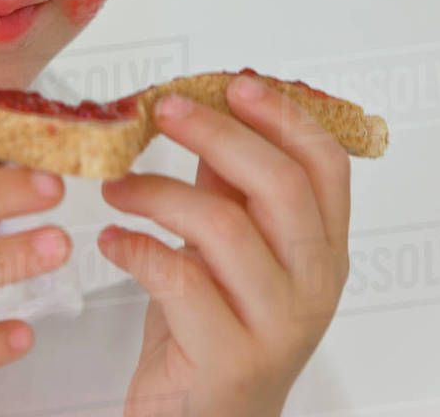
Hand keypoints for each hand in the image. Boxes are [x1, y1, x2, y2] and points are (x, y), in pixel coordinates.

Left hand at [97, 75, 350, 416]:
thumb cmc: (212, 336)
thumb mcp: (227, 253)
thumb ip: (227, 190)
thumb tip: (206, 113)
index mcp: (323, 250)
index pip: (326, 164)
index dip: (284, 114)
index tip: (235, 82)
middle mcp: (315, 284)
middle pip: (279, 183)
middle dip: (216, 133)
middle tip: (162, 110)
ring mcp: (278, 324)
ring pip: (225, 225)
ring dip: (158, 191)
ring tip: (116, 185)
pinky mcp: (232, 357)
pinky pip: (180, 278)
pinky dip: (136, 247)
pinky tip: (112, 240)